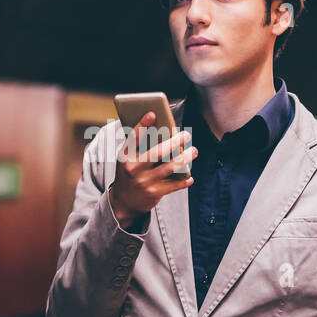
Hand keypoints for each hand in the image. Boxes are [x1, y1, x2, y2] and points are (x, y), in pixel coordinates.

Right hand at [108, 110, 196, 228]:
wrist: (123, 202)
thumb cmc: (129, 175)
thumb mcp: (127, 160)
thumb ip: (139, 148)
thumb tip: (161, 131)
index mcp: (125, 157)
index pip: (134, 138)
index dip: (143, 125)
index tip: (153, 113)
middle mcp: (133, 168)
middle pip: (157, 152)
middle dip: (175, 142)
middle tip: (186, 135)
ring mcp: (144, 181)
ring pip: (170, 167)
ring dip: (185, 158)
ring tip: (194, 151)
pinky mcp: (154, 193)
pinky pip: (173, 185)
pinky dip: (184, 180)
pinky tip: (190, 176)